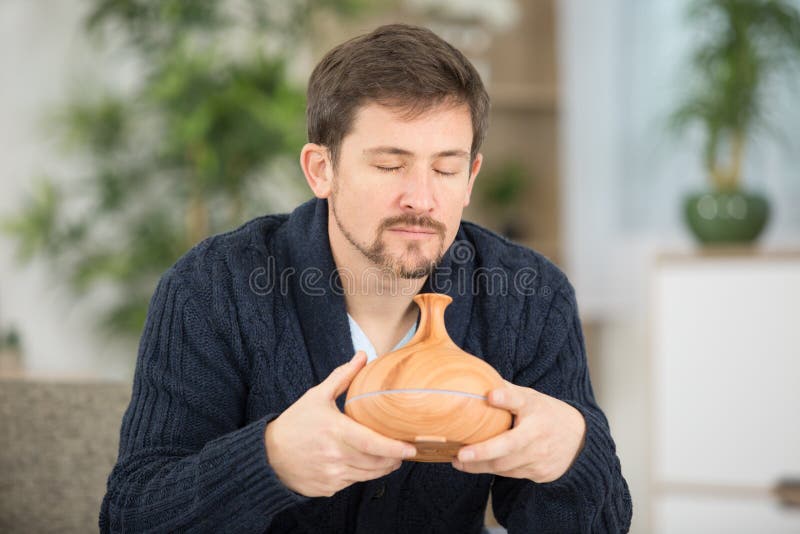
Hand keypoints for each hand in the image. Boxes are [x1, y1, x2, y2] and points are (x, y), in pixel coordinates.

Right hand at [265, 351, 416, 496]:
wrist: (268, 455)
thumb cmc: (295, 423)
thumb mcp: (317, 396)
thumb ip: (343, 377)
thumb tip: (362, 355)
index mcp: (336, 431)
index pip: (373, 444)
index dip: (395, 448)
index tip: (411, 448)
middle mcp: (335, 456)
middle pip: (376, 463)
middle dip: (394, 459)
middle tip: (404, 451)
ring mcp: (332, 475)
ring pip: (368, 475)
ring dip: (382, 468)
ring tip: (389, 458)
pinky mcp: (328, 488)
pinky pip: (353, 482)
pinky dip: (362, 474)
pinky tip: (363, 463)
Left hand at [452, 381, 585, 482]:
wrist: (579, 439)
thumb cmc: (545, 413)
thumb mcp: (530, 397)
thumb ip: (506, 392)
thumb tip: (475, 380)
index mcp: (534, 408)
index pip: (520, 400)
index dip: (506, 399)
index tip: (491, 396)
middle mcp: (537, 432)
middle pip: (510, 445)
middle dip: (484, 451)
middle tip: (462, 453)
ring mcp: (539, 455)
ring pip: (505, 465)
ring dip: (479, 465)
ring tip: (457, 460)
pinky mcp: (539, 472)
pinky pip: (510, 474)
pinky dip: (490, 470)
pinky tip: (472, 465)